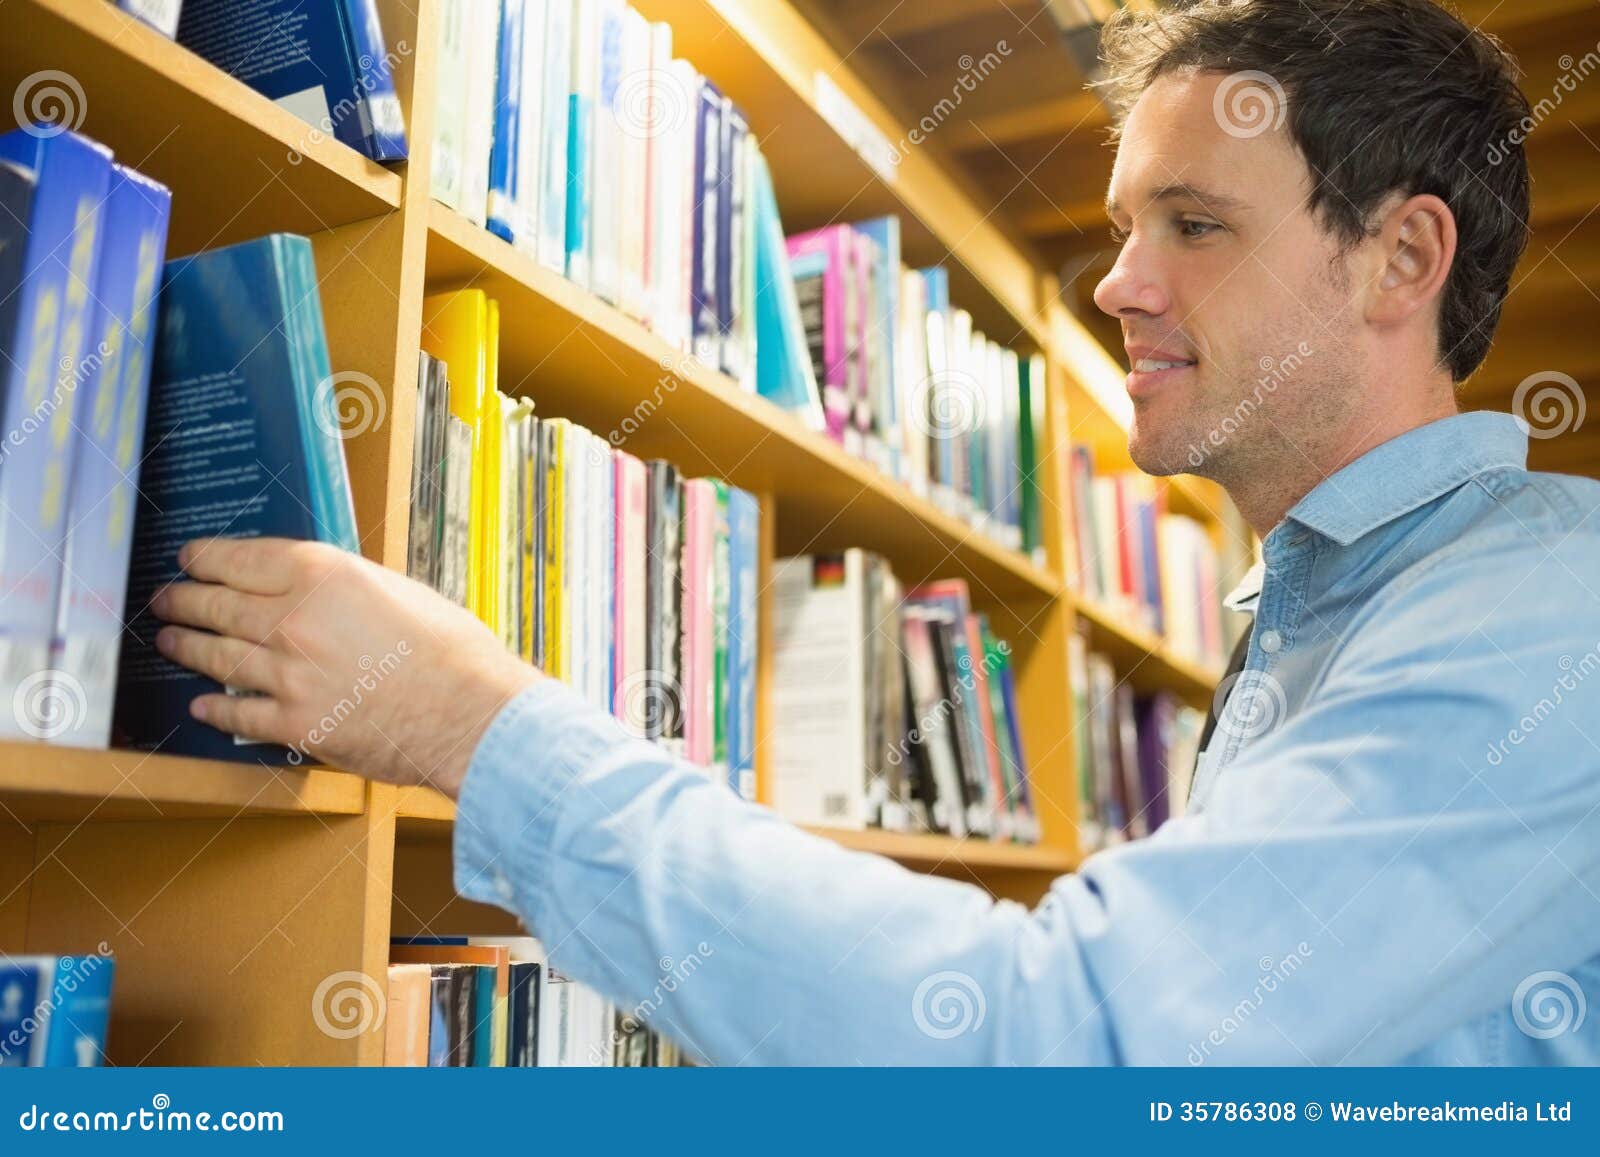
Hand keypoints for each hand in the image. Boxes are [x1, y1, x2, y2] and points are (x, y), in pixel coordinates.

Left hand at [151, 537, 540, 796]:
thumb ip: (346, 588)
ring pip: (216, 656)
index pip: (241, 558)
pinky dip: (215, 708)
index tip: (190, 558)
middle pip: (216, 605)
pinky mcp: (295, 723)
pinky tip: (203, 705)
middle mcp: (293, 619)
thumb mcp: (398, 590)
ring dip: (186, 648)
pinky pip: (238, 713)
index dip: (205, 557)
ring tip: (170, 642)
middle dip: (184, 600)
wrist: (468, 711)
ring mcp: (288, 674)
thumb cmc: (451, 649)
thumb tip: (321, 593)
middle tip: (168, 599)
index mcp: (322, 574)